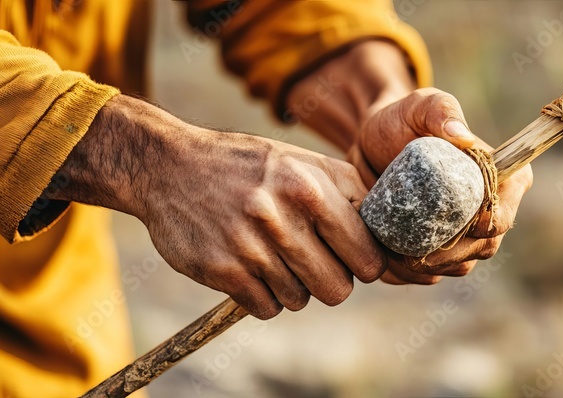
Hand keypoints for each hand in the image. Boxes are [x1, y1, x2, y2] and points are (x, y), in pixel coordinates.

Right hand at [48, 95, 385, 318]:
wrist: (168, 166)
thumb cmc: (248, 165)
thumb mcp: (300, 161)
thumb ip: (348, 191)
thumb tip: (394, 230)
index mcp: (310, 187)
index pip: (367, 254)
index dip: (365, 262)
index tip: (354, 257)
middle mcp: (282, 216)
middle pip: (337, 288)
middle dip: (330, 280)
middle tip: (313, 260)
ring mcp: (249, 245)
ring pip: (300, 300)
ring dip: (293, 286)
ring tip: (274, 255)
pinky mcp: (222, 270)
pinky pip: (266, 308)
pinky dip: (264, 296)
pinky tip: (251, 267)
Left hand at [352, 88, 533, 284]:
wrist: (371, 144)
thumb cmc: (403, 118)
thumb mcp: (420, 106)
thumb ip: (440, 110)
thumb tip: (460, 136)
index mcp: (503, 177)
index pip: (504, 213)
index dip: (484, 228)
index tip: (448, 227)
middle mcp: (491, 209)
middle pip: (483, 247)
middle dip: (449, 256)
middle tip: (409, 251)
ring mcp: (467, 234)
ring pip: (459, 266)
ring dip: (428, 268)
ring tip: (394, 254)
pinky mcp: (441, 250)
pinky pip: (432, 274)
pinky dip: (410, 273)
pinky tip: (387, 259)